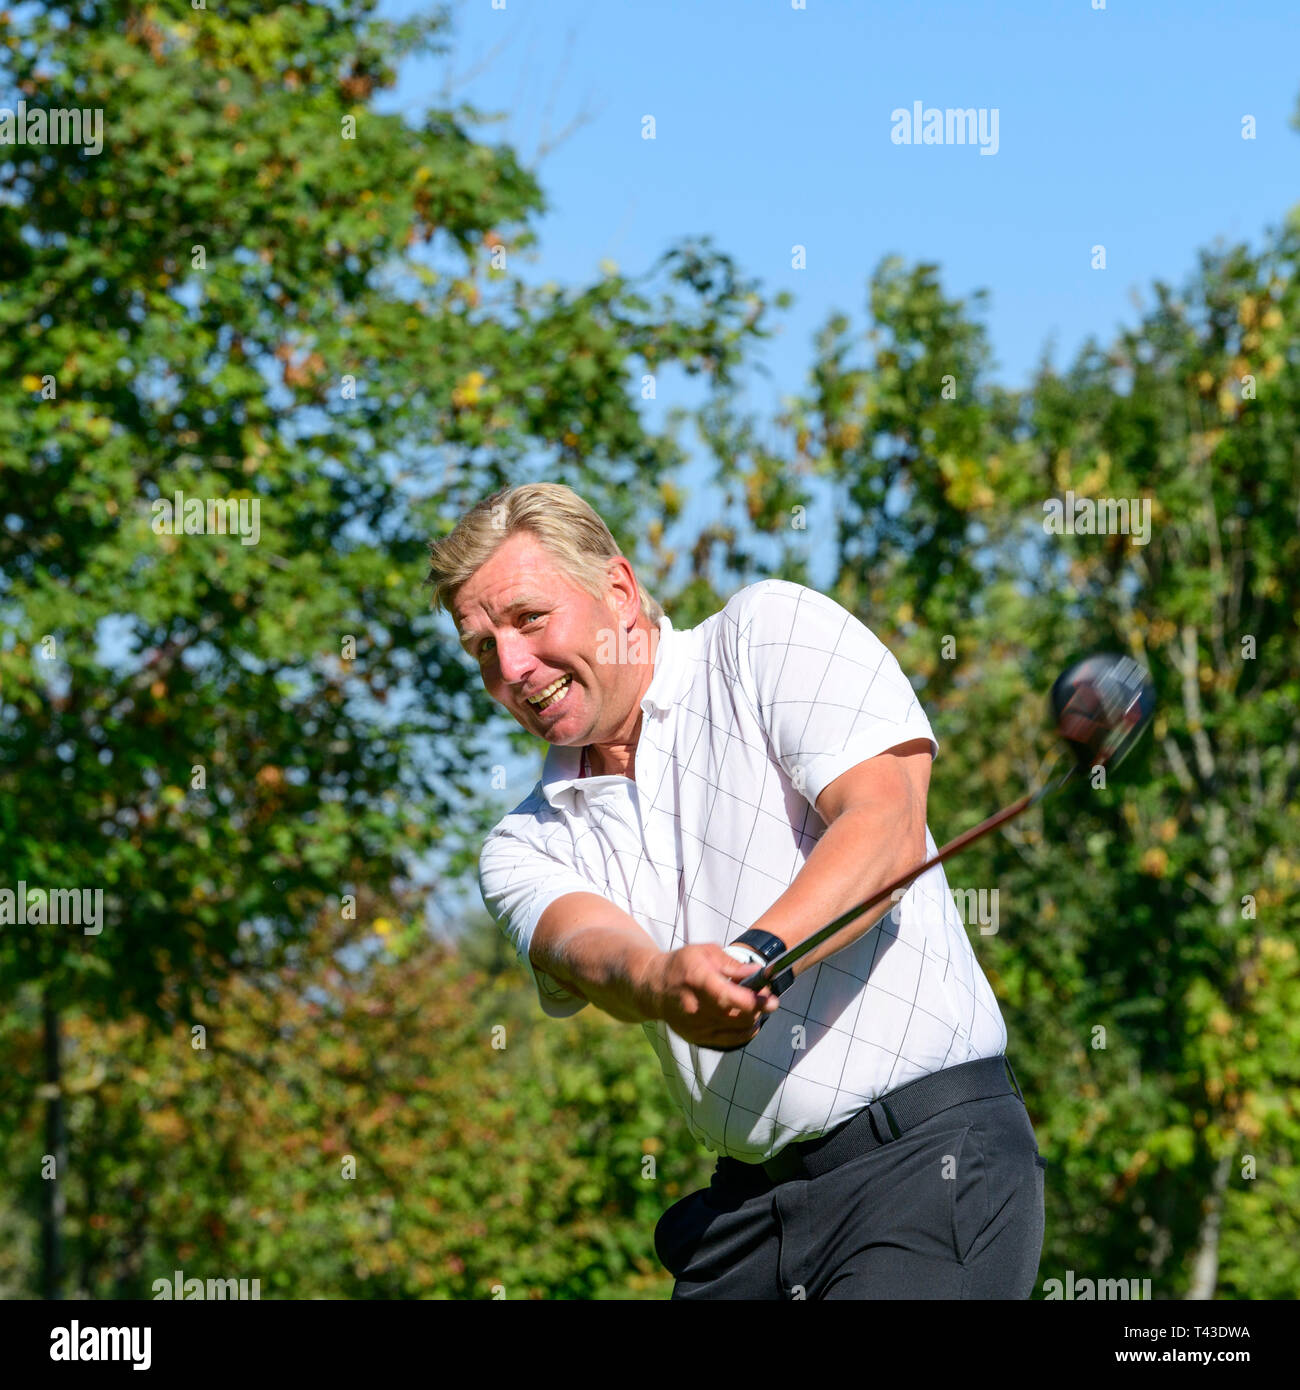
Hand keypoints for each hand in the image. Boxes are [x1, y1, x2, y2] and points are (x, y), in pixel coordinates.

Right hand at [644, 944, 780, 1047]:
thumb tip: (756, 974)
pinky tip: (748, 1022)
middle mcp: (694, 1007)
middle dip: (758, 1009)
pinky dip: (743, 1033)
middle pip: (738, 1017)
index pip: (731, 998)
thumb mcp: (706, 952)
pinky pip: (728, 1041)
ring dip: (753, 1020)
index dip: (756, 1002)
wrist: (652, 986)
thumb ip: (732, 964)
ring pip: (736, 1030)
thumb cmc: (681, 965)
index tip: (772, 1000)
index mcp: (697, 980)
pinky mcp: (695, 1037)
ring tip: (755, 1007)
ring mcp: (694, 1026)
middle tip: (765, 998)